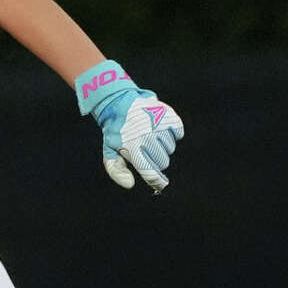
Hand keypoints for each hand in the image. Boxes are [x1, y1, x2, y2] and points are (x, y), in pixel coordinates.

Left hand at [74, 61, 183, 193]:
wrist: (120, 103)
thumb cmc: (116, 132)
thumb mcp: (109, 151)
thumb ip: (116, 171)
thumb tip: (130, 184)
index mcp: (133, 148)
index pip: (150, 172)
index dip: (157, 182)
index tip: (161, 185)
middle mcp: (148, 138)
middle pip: (163, 162)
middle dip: (156, 159)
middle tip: (146, 149)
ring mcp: (160, 126)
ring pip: (170, 149)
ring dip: (162, 146)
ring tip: (150, 136)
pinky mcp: (168, 116)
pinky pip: (178, 133)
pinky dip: (172, 133)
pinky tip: (160, 128)